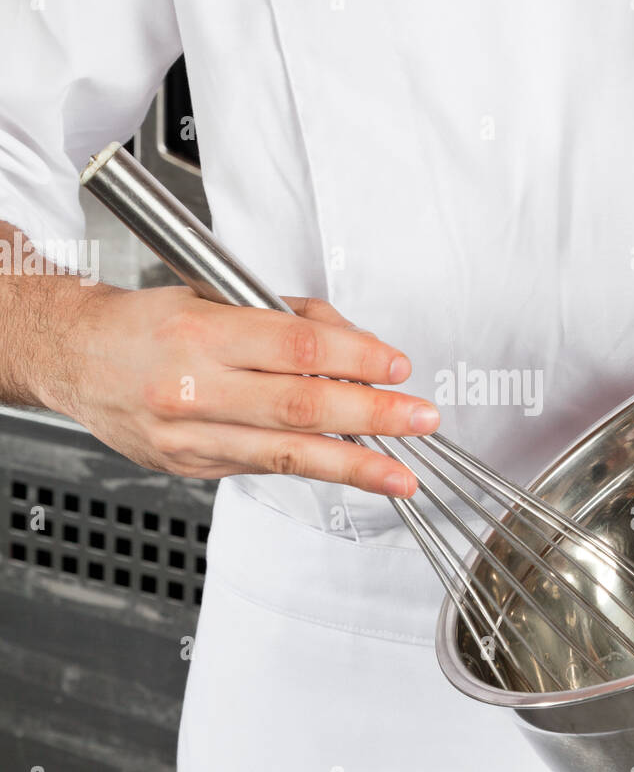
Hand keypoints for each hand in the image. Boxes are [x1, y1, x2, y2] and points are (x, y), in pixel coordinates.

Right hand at [37, 284, 437, 495]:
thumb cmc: (149, 323)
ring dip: (355, 465)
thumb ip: (288, 318)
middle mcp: (195, 388)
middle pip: (302, 405)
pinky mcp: (190, 466)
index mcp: (202, 333)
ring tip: (401, 475)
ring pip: (288, 454)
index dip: (357, 358)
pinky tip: (349, 469)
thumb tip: (354, 347)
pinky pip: (263, 467)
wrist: (76, 357)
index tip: (397, 366)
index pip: (298, 346)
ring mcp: (190, 436)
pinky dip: (313, 467)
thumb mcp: (216, 296)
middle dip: (373, 416)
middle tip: (420, 419)